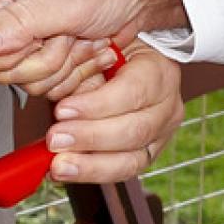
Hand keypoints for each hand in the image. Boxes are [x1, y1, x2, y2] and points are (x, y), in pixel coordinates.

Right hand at [0, 0, 188, 100]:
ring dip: (67, 66)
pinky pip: (54, 88)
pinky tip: (91, 48)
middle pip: (4, 70)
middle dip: (46, 60)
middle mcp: (12, 20)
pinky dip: (79, 73)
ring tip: (84, 37)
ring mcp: (33, 42)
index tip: (34, 40)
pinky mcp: (53, 60)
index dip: (4, 53)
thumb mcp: (65, 1)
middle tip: (69, 34)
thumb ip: (20, 22)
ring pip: (30, 83)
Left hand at [45, 40, 182, 183]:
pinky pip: (122, 171)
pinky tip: (66, 172)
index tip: (62, 110)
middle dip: (90, 138)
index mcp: (159, 71)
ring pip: (132, 160)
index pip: (132, 92)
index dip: (96, 105)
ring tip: (59, 166)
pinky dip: (91, 173)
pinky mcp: (148, 154)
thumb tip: (61, 105)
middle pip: (134, 131)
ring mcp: (161, 135)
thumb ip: (85, 73)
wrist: (129, 65)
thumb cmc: (112, 53)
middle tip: (56, 140)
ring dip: (90, 166)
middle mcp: (167, 106)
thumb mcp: (99, 50)